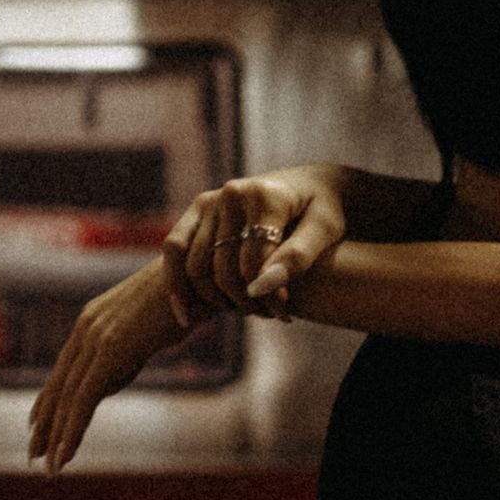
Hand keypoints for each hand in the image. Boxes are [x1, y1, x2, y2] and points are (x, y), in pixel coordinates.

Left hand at [25, 260, 189, 472]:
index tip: (36, 424)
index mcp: (94, 319)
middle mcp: (87, 326)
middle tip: (34, 454)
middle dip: (46, 422)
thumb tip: (110, 380)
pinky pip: (84, 399)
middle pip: (59, 384)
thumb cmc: (188, 300)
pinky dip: (72, 430)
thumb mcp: (151, 330)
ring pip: (68, 397)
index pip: (64, 369)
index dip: (49, 400)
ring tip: (49, 466)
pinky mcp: (110, 350)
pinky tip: (64, 455)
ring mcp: (96, 337)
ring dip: (57, 436)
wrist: (204, 274)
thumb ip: (127, 353)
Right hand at [162, 165, 352, 322]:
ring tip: (245, 310)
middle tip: (267, 315)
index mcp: (264, 196)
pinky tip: (187, 315)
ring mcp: (210, 200)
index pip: (253, 263)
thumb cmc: (323, 210)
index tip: (284, 314)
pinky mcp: (197, 208)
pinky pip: (174, 249)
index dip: (266, 296)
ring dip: (215, 298)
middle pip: (222, 268)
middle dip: (242, 300)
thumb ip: (297, 257)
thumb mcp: (324, 231)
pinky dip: (176, 284)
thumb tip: (260, 286)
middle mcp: (231, 193)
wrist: (309, 184)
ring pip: (195, 265)